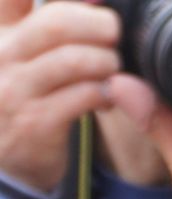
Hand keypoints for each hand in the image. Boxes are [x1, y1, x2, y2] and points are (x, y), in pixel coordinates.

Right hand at [0, 0, 118, 190]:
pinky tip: (107, 97)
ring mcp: (14, 90)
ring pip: (75, 60)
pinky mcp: (36, 122)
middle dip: (100, 25)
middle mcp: (0, 55)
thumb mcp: (28, 51)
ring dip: (107, 63)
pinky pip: (85, 95)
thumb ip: (53, 20)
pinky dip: (107, 93)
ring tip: (109, 71)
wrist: (9, 157)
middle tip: (113, 36)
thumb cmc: (28, 93)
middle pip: (57, 22)